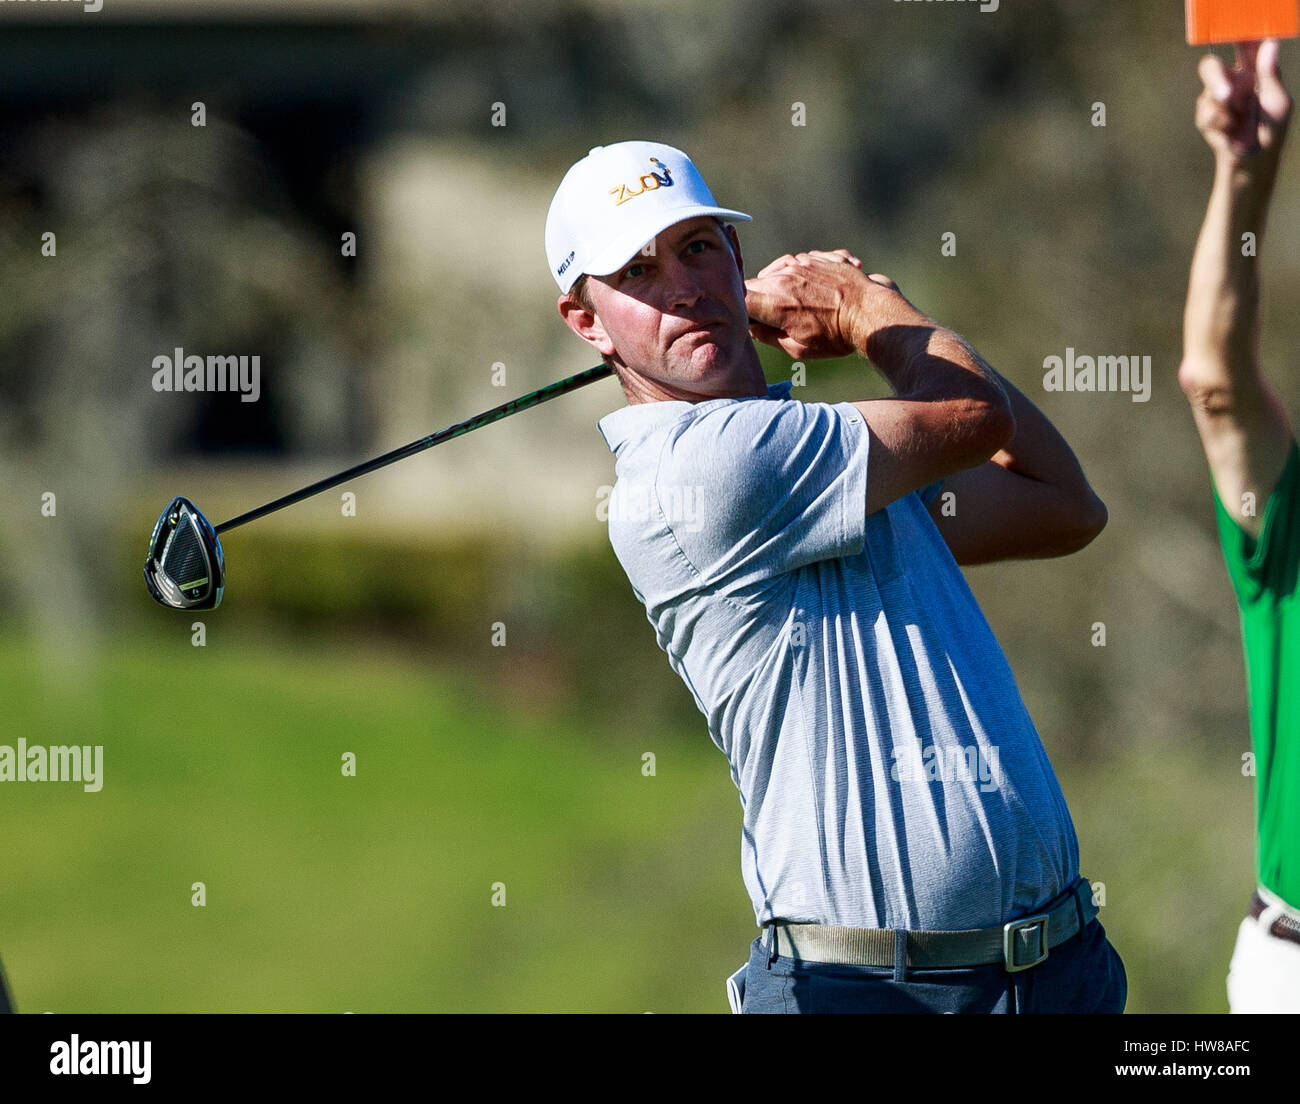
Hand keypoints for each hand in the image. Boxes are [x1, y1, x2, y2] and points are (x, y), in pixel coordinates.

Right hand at [744, 249, 892, 359]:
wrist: (872, 314)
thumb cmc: (835, 336)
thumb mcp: (797, 348)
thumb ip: (768, 336)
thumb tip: (753, 328)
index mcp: (774, 301)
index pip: (741, 299)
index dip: (741, 311)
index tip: (750, 321)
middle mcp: (784, 275)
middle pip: (757, 284)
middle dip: (760, 299)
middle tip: (774, 318)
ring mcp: (802, 262)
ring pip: (777, 271)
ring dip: (780, 285)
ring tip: (799, 304)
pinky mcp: (818, 257)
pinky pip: (799, 263)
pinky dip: (802, 275)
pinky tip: (814, 290)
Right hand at [1197, 39, 1291, 173]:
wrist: (1252, 163)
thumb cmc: (1271, 132)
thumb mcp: (1278, 102)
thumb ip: (1271, 75)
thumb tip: (1270, 44)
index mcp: (1255, 73)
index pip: (1244, 48)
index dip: (1238, 37)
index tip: (1231, 30)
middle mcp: (1234, 82)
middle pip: (1211, 67)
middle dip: (1214, 79)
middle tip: (1226, 95)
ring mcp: (1217, 99)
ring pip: (1207, 95)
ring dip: (1223, 113)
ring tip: (1236, 127)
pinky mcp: (1207, 116)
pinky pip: (1205, 114)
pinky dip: (1220, 125)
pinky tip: (1229, 134)